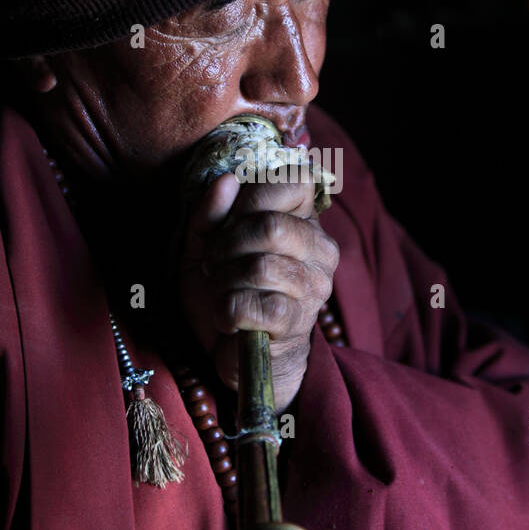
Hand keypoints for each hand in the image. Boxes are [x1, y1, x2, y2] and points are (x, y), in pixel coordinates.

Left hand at [179, 165, 339, 412]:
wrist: (235, 349)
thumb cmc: (226, 289)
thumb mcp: (208, 243)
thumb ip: (213, 211)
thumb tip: (225, 181)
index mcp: (305, 222)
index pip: (296, 181)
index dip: (253, 194)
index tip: (231, 219)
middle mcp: (320, 252)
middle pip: (271, 226)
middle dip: (227, 243)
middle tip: (215, 260)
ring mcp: (312, 289)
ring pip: (259, 267)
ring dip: (223, 280)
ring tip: (220, 289)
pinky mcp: (295, 323)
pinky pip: (252, 305)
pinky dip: (226, 310)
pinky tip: (228, 317)